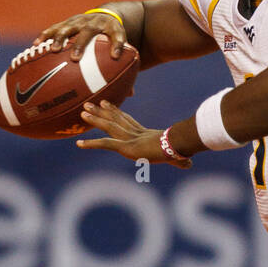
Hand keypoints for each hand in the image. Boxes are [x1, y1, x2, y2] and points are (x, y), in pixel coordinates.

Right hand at [33, 10, 126, 60]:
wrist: (106, 16)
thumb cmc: (113, 40)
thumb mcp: (121, 48)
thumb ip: (124, 68)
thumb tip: (129, 94)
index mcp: (112, 29)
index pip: (118, 35)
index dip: (117, 44)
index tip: (116, 56)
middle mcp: (95, 23)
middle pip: (88, 32)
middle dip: (81, 45)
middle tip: (75, 58)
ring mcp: (79, 21)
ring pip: (68, 28)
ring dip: (60, 38)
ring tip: (53, 50)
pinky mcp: (67, 22)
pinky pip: (54, 28)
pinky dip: (45, 36)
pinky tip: (35, 46)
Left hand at [76, 101, 191, 166]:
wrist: (177, 147)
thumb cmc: (180, 151)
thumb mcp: (178, 157)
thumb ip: (180, 161)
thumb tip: (189, 163)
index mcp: (145, 134)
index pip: (127, 121)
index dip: (116, 112)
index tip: (107, 104)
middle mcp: (134, 134)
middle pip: (115, 119)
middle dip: (102, 111)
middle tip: (89, 103)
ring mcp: (129, 139)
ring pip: (108, 127)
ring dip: (95, 119)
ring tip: (82, 112)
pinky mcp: (125, 147)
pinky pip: (105, 145)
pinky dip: (91, 144)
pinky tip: (78, 144)